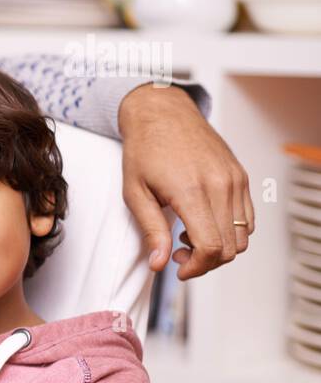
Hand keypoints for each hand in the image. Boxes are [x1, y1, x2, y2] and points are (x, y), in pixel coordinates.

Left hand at [118, 83, 252, 279]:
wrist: (162, 113)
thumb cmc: (144, 150)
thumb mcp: (134, 193)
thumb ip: (151, 231)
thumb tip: (159, 264)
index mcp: (192, 191)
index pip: (212, 247)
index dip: (196, 268)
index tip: (178, 269)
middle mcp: (221, 185)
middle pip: (230, 247)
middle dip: (205, 262)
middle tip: (177, 254)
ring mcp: (235, 180)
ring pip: (243, 236)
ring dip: (219, 248)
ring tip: (188, 236)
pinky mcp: (241, 176)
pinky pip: (248, 217)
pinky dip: (230, 231)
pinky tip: (202, 222)